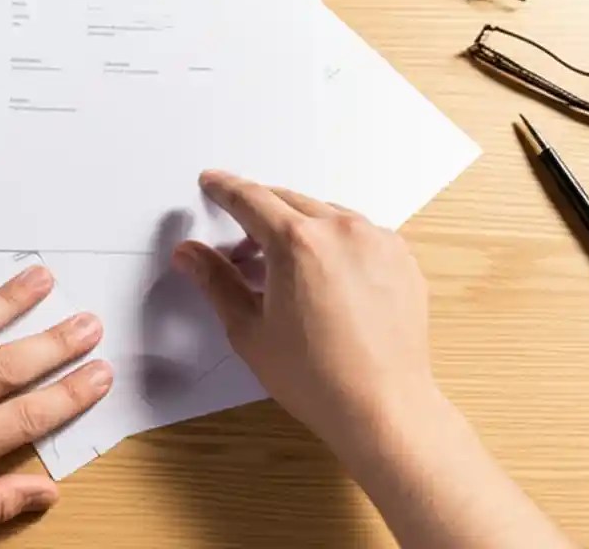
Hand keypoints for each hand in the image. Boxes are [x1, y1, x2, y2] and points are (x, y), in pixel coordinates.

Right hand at [171, 170, 434, 452]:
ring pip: (326, 214)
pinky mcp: (401, 258)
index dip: (225, 189)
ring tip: (284, 267)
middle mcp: (341, 230)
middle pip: (289, 201)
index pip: (250, 199)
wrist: (383, 407)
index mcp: (297, 242)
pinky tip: (325, 278)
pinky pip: (359, 233)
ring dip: (299, 227)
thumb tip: (188, 252)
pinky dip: (335, 243)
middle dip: (260, 214)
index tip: (212, 183)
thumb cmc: (314, 377)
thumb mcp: (249, 329)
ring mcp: (377, 241)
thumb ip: (216, 281)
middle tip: (241, 245)